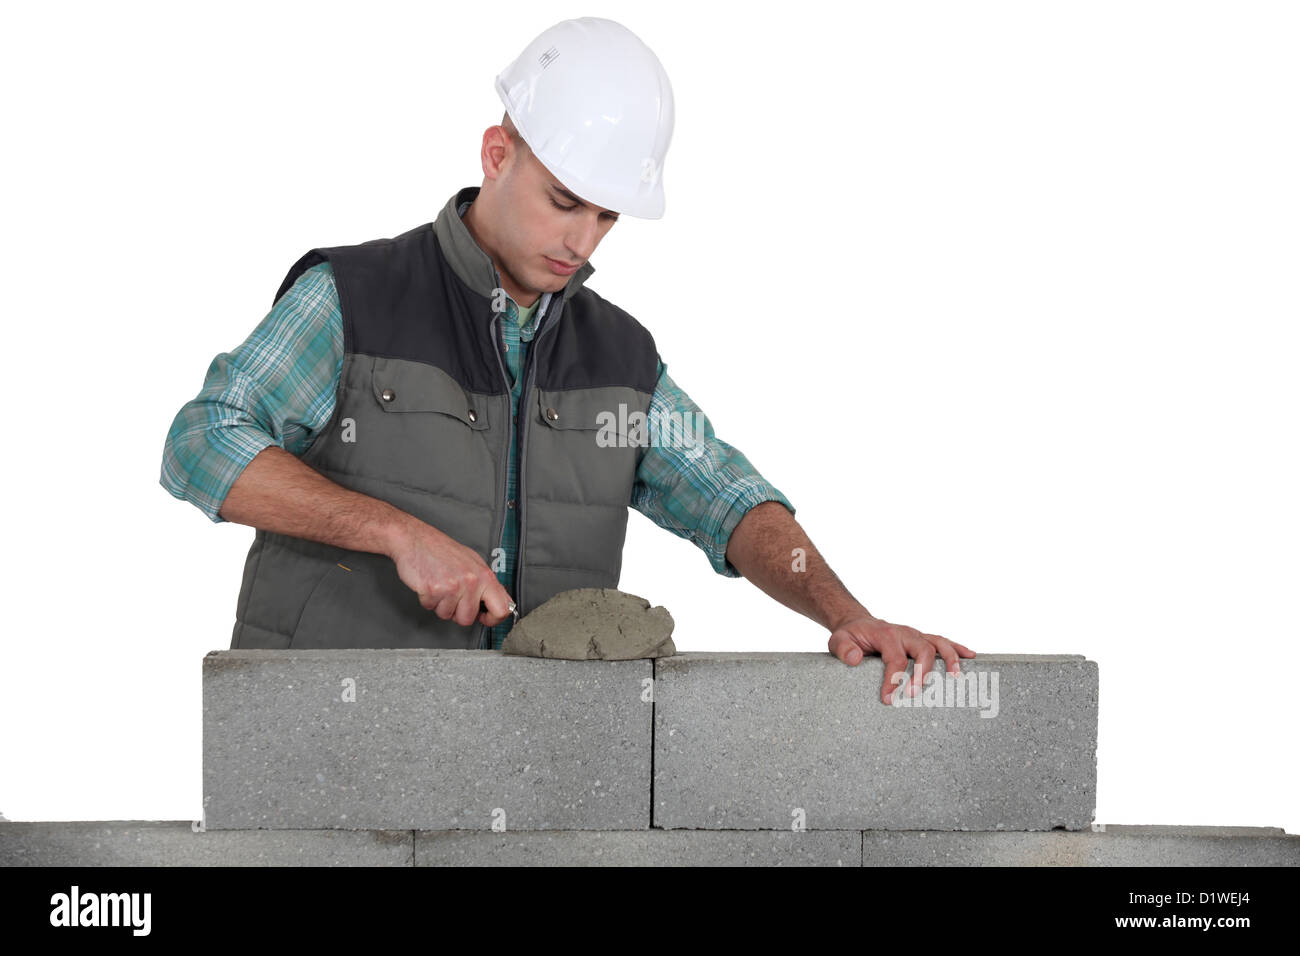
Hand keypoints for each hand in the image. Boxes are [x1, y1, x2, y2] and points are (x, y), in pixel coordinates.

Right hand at [387, 520, 513, 627]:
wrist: (416, 540)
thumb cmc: (442, 550)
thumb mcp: (473, 563)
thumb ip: (486, 584)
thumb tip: (500, 603)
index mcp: (484, 575)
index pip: (502, 609)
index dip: (493, 619)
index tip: (485, 618)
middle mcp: (471, 581)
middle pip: (468, 619)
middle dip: (457, 613)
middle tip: (452, 597)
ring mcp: (453, 586)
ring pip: (447, 615)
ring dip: (441, 605)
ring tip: (440, 586)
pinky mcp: (434, 590)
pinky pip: (431, 608)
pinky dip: (428, 600)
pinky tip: (430, 584)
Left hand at [827, 613, 975, 704]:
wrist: (857, 623)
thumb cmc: (850, 635)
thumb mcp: (838, 640)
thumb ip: (843, 649)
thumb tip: (854, 659)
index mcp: (886, 634)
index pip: (894, 658)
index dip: (893, 679)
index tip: (889, 699)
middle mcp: (904, 633)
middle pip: (922, 650)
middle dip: (922, 673)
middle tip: (914, 695)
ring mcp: (915, 635)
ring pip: (938, 643)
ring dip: (949, 658)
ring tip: (956, 676)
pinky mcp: (922, 639)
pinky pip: (942, 641)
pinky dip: (957, 648)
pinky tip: (971, 656)